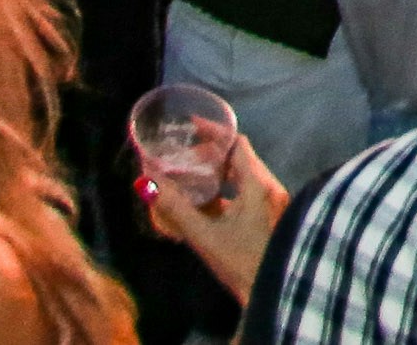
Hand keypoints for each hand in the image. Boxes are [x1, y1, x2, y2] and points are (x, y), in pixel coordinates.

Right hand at [141, 129, 288, 301]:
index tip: (191, 124)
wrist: (269, 292)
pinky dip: (220, 192)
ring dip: (213, 173)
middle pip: (236, 159)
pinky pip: (240, 194)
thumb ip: (175, 208)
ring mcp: (267, 204)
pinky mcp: (263, 219)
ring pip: (238, 177)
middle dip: (208, 153)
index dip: (214, 132)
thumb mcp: (204, 234)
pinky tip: (199, 201)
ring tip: (184, 173)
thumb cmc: (240, 259)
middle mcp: (266, 187)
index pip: (237, 144)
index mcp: (257, 184)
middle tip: (180, 153)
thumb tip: (147, 180)